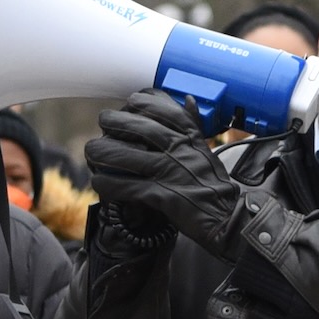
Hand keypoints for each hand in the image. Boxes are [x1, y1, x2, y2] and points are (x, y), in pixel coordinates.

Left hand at [82, 93, 244, 250]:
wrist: (226, 219)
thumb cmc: (214, 185)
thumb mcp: (207, 150)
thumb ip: (195, 126)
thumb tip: (189, 100)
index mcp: (192, 140)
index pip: (168, 112)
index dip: (147, 103)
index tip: (132, 100)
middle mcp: (181, 152)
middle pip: (142, 129)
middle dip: (117, 122)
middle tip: (103, 119)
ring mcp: (170, 173)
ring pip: (129, 156)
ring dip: (105, 152)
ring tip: (92, 151)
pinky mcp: (161, 196)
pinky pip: (128, 187)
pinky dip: (109, 184)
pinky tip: (98, 181)